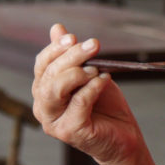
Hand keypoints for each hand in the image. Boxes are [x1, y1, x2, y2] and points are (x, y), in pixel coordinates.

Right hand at [32, 25, 144, 164]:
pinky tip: (104, 80)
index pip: (42, 64)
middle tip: (93, 45)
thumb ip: (71, 55)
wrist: (123, 137)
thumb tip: (56, 28)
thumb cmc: (105, 107)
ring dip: (77, 73)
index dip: (56, 48)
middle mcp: (42, 108)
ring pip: (55, 89)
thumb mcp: (89, 75)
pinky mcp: (70, 132)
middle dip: (71, 56)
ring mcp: (54, 122)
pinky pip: (78, 103)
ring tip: (96, 68)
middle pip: (48, 75)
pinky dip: (92, 88)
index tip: (73, 37)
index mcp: (43, 92)